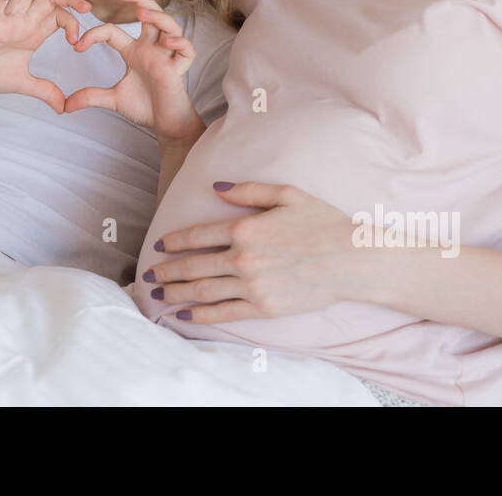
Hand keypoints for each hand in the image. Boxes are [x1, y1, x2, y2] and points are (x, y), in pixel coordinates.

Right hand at [0, 0, 91, 113]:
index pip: (57, 17)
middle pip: (48, 0)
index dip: (72, 22)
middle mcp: (22, 22)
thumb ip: (45, 92)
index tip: (78, 41)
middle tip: (86, 6)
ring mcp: (7, 19)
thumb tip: (63, 108)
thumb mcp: (23, 84)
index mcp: (32, 33)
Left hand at [63, 0, 202, 141]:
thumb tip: (65, 106)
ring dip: (158, 17)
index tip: (77, 46)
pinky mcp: (180, 69)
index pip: (113, 32)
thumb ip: (91, 97)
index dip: (93, 34)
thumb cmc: (144, 106)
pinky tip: (168, 43)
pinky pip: (187, 51)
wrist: (166, 124)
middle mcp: (151, 48)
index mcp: (134, 51)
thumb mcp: (113, 100)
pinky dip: (180, 44)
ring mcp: (167, 56)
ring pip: (169, 26)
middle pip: (149, 13)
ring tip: (142, 14)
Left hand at [141, 182, 364, 323]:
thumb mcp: (286, 194)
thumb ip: (248, 190)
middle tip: (150, 275)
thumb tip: (216, 187)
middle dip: (167, 270)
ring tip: (159, 294)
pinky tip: (185, 314)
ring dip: (177, 292)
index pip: (198, 235)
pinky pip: (224, 312)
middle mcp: (243, 257)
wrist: (351, 258)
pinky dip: (201, 315)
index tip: (160, 245)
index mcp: (245, 227)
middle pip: (194, 265)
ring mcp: (252, 285)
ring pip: (203, 290)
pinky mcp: (263, 307)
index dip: (174, 241)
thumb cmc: (322, 221)